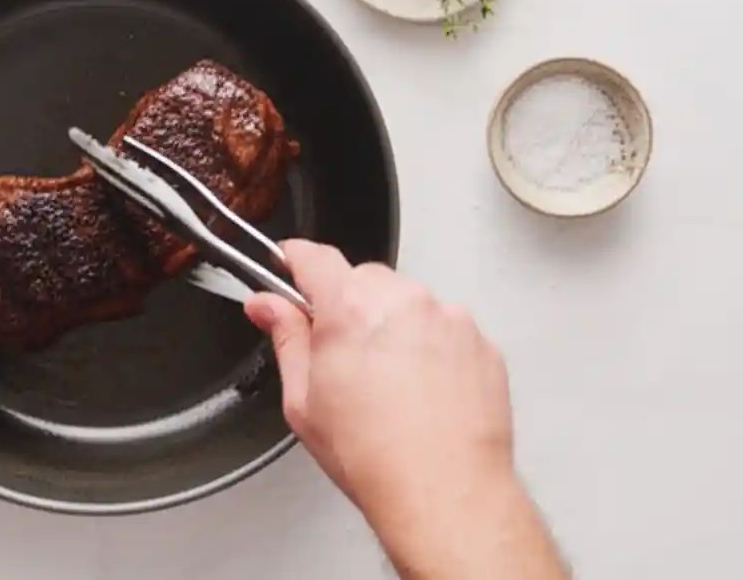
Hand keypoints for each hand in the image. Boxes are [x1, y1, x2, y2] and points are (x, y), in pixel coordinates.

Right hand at [246, 242, 564, 579]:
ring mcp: (448, 319)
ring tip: (388, 385)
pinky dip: (430, 347)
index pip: (315, 257)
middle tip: (341, 355)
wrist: (444, 491)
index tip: (288, 264)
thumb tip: (267, 307)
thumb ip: (285, 338)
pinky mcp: (481, 342)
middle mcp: (403, 301)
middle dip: (347, 306)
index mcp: (349, 309)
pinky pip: (445, 328)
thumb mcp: (303, 400)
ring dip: (392, 326)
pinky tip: (420, 392)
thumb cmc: (374, 455)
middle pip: (363, 279)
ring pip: (407, 302)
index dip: (295, 259)